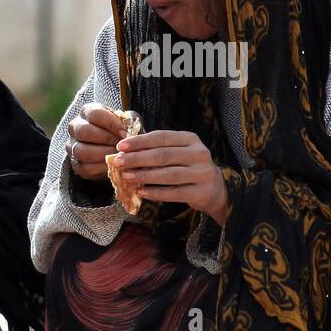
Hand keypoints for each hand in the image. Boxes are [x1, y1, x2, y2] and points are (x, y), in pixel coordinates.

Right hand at [66, 102, 130, 180]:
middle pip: (84, 131)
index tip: (124, 132)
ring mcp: (72, 146)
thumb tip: (128, 131)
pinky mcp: (76, 164)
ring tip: (118, 156)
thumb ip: (129, 122)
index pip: (95, 114)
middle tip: (121, 145)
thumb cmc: (121, 131)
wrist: (115, 147)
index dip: (111, 123)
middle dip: (106, 139)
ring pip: (82, 151)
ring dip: (103, 154)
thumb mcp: (127, 121)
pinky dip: (101, 168)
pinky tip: (113, 165)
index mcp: (87, 112)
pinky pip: (85, 168)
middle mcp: (75, 127)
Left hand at [112, 129, 229, 223]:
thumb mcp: (177, 151)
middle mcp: (199, 153)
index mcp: (190, 139)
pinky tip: (141, 192)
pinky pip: (174, 193)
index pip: (161, 137)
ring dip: (144, 176)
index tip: (120, 146)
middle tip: (117, 162)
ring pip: (168, 175)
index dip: (139, 142)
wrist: (213, 187)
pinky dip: (156, 192)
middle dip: (137, 159)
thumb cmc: (187, 166)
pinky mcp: (201, 191)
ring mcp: (202, 173)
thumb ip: (156, 147)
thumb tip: (124, 148)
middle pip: (163, 155)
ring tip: (126, 177)